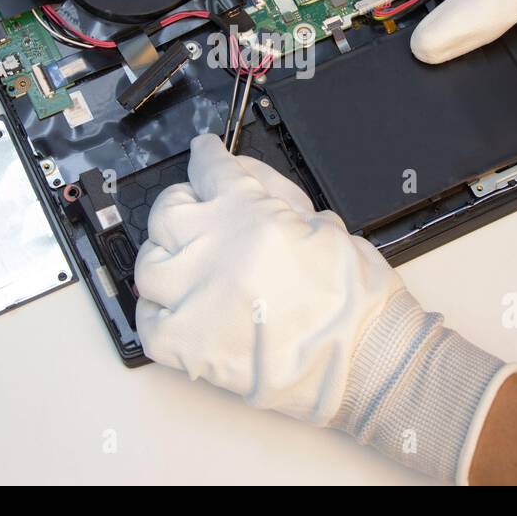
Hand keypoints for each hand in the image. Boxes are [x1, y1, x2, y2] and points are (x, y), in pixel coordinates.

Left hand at [134, 134, 516, 481]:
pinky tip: (178, 311)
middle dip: (180, 207)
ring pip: (150, 266)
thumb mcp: (323, 222)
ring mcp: (194, 298)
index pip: (208, 168)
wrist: (367, 360)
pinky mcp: (188, 345)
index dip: (205, 157)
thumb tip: (241, 172)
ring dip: (165, 261)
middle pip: (167, 213)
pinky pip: (149, 322)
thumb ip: (275, 192)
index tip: (202, 155)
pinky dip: (159, 313)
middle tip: (194, 215)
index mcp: (247, 212)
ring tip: (185, 269)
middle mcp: (213, 249)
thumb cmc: (355, 298)